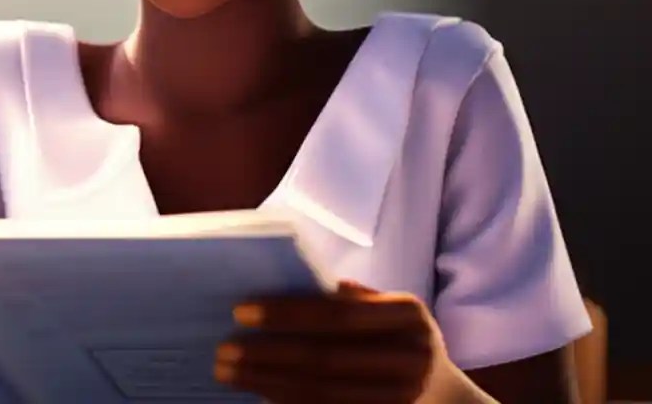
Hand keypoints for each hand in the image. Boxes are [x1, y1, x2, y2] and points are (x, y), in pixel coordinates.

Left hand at [214, 280, 446, 403]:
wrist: (447, 400)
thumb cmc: (405, 341)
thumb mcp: (397, 310)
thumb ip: (356, 297)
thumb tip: (301, 279)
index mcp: (408, 317)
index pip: (337, 315)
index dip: (287, 314)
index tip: (240, 311)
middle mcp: (408, 360)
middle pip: (323, 358)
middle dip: (267, 354)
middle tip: (223, 349)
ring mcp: (399, 398)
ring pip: (320, 392)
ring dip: (267, 382)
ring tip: (228, 372)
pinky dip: (287, 402)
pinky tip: (258, 392)